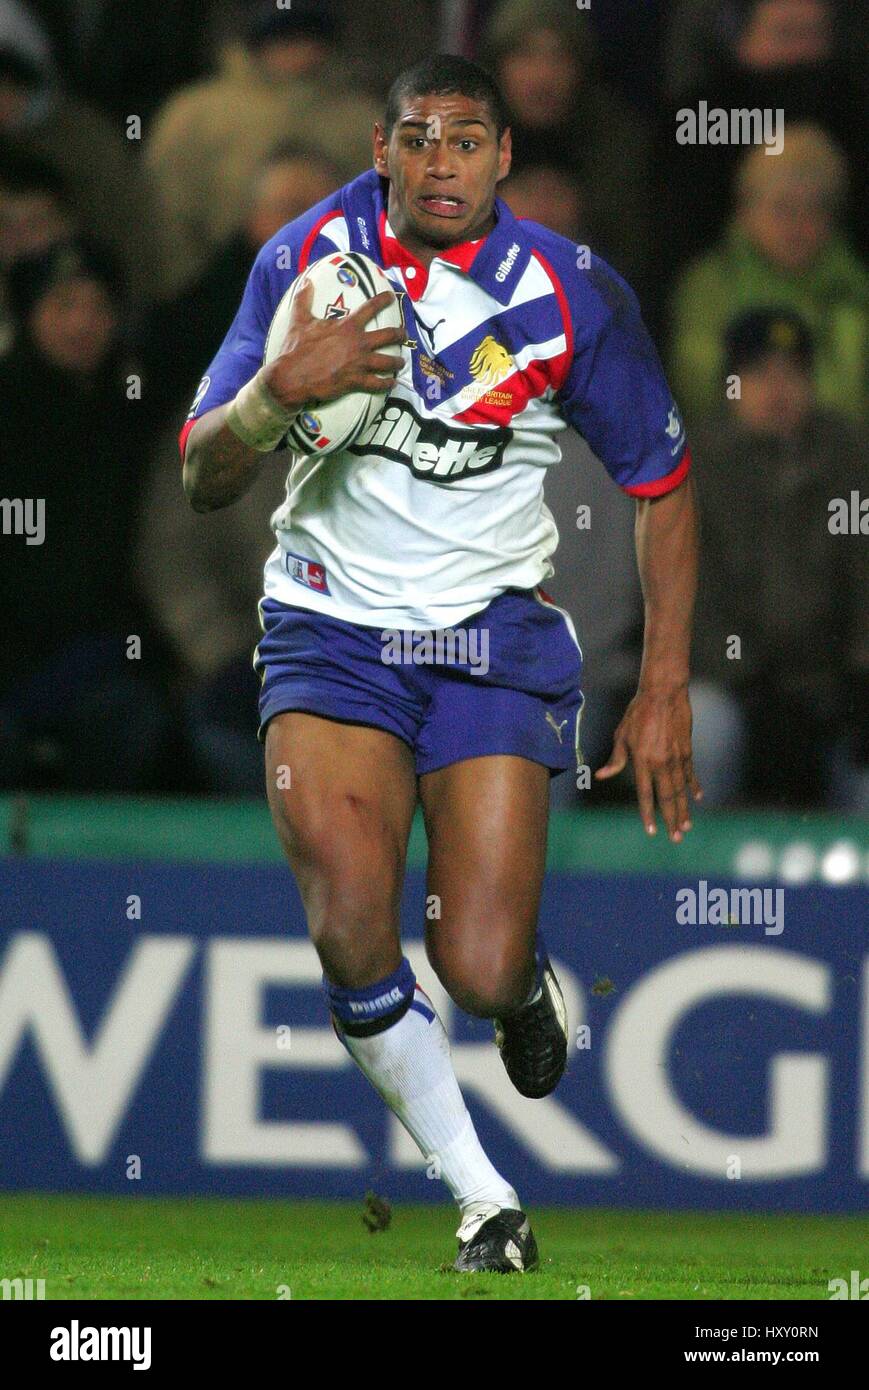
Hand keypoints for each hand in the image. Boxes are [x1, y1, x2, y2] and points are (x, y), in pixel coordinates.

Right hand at [262, 279, 404, 409]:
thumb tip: (306, 281)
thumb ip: (304, 299)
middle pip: (389, 336)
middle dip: (400, 334)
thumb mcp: (299, 320)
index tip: (391, 297)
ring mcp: (360, 363)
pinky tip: (392, 383)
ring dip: (398, 362)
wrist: (293, 376)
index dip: (383, 300)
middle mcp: (359, 343)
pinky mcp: (357, 381)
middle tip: (404, 334)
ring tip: (401, 362)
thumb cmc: (297, 348)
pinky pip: (378, 383)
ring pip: (388, 361)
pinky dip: (387, 384)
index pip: (371, 308)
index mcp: (348, 326)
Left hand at [594, 684, 702, 841]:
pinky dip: (693, 786)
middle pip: (667, 797)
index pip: (646, 794)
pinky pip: (690, 773)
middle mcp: (661, 763)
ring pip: (681, 790)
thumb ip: (616, 759)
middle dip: (671, 820)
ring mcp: (676, 757)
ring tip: (687, 826)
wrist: (664, 693)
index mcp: (642, 761)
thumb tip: (601, 775)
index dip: (648, 815)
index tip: (651, 832)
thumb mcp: (621, 734)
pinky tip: (696, 798)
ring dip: (684, 809)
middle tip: (675, 838)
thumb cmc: (638, 712)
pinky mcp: (687, 750)